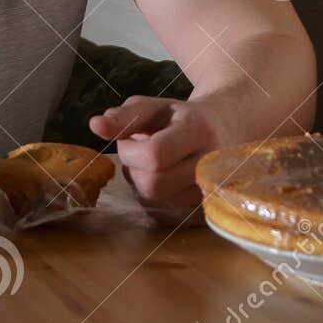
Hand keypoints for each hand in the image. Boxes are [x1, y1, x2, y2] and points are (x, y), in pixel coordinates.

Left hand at [89, 95, 223, 226]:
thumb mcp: (154, 107)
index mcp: (198, 130)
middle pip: (153, 185)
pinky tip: (164, 180)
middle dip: (134, 170)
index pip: (154, 155)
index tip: (131, 140)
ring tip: (155, 166)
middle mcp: (211, 164)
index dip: (130, 151)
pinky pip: (164, 215)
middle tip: (140, 153)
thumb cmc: (181, 117)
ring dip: (143, 185)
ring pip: (157, 203)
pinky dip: (154, 200)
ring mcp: (213, 192)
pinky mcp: (208, 211)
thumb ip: (124, 116)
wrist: (227, 128)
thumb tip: (95, 125)